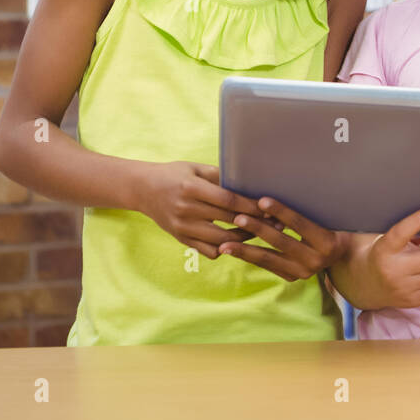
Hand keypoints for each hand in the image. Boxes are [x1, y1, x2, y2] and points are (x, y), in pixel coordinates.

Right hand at [129, 161, 268, 258]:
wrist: (142, 189)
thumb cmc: (174, 174)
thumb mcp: (195, 168)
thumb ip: (221, 176)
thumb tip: (250, 182)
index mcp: (191, 188)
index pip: (228, 200)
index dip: (251, 205)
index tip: (270, 207)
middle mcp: (186, 210)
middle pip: (227, 221)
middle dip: (255, 222)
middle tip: (277, 223)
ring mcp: (182, 227)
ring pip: (221, 240)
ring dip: (244, 238)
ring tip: (262, 233)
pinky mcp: (181, 239)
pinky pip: (208, 251)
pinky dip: (225, 249)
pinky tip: (238, 242)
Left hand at [219, 196, 350, 281]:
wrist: (344, 257)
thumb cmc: (334, 227)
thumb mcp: (328, 218)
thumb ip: (307, 211)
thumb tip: (279, 193)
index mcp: (328, 242)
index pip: (300, 224)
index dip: (281, 212)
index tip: (261, 201)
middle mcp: (316, 260)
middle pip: (282, 242)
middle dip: (258, 230)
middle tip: (238, 218)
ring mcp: (303, 272)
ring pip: (269, 259)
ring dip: (245, 250)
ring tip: (224, 245)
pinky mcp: (292, 278)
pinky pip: (267, 266)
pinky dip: (250, 257)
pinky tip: (233, 250)